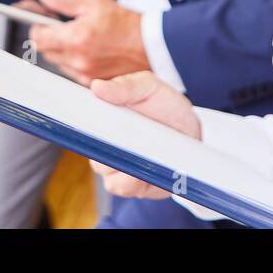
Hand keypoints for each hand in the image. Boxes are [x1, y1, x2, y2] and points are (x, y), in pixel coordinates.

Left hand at [26, 0, 147, 81]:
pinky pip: (70, 71)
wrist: (150, 44)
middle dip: (48, 36)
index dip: (37, 25)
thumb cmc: (125, 23)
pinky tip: (85, 48)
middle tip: (60, 25)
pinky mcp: (91, 82)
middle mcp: (77, 59)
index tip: (43, 19)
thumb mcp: (92, 3)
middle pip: (44, 50)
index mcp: (75, 38)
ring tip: (76, 36)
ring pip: (56, 61)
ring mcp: (84, 73)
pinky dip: (71, 60)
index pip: (37, 36)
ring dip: (59, 49)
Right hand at [87, 71, 200, 199]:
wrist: (192, 131)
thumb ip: (125, 86)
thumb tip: (97, 86)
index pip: (79, 124)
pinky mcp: (130, 185)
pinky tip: (146, 167)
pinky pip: (119, 186)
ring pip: (103, 170)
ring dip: (122, 161)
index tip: (94, 120)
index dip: (82, 124)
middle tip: (132, 133)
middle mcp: (104, 143)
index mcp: (102, 118)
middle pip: (90, 148)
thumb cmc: (165, 105)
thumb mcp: (148, 87)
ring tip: (146, 149)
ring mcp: (115, 165)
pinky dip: (132, 179)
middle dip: (108, 142)